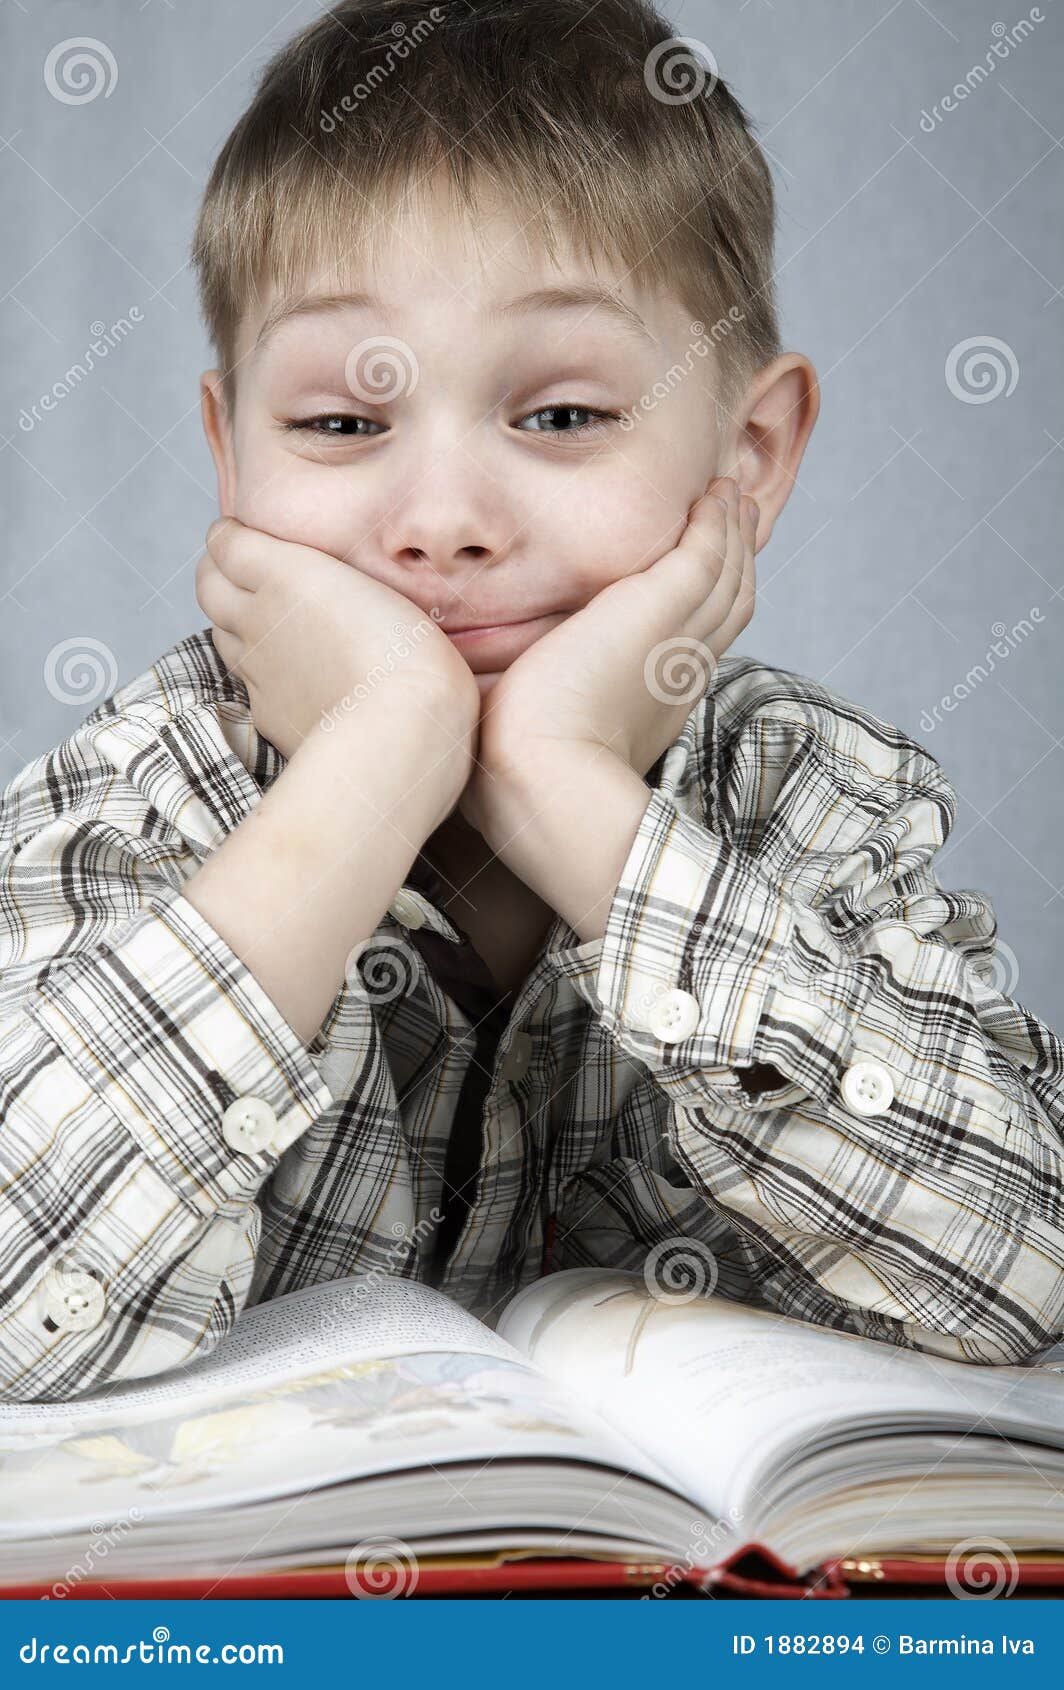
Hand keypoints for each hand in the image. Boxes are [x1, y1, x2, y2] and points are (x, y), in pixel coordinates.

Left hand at [195, 517, 479, 761]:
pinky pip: (247, 682)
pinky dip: (256, 670)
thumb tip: (333, 577)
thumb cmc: (408, 655)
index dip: (230, 534)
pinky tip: (285, 673)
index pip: (227, 542)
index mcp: (285, 574)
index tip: (243, 532)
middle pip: (208, 584)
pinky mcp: (267, 712)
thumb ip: (347, 576)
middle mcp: (259, 617)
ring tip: (258, 617)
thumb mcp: (387, 590)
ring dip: (230, 619)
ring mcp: (257, 669)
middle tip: (237, 568)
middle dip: (216, 570)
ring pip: (220, 633)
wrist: (396, 732)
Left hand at [458, 475, 756, 830]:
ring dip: (731, 532)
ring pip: (724, 576)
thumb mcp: (526, 730)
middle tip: (737, 517)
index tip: (701, 579)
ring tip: (733, 496)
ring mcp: (675, 639)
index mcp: (650, 703)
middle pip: (724, 604)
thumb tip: (474, 695)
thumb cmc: (516, 774)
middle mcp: (675, 672)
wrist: (540, 781)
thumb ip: (517, 706)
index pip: (690, 643)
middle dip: (733, 560)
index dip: (702, 607)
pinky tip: (715, 496)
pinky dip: (716, 523)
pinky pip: (706, 554)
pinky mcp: (661, 608)